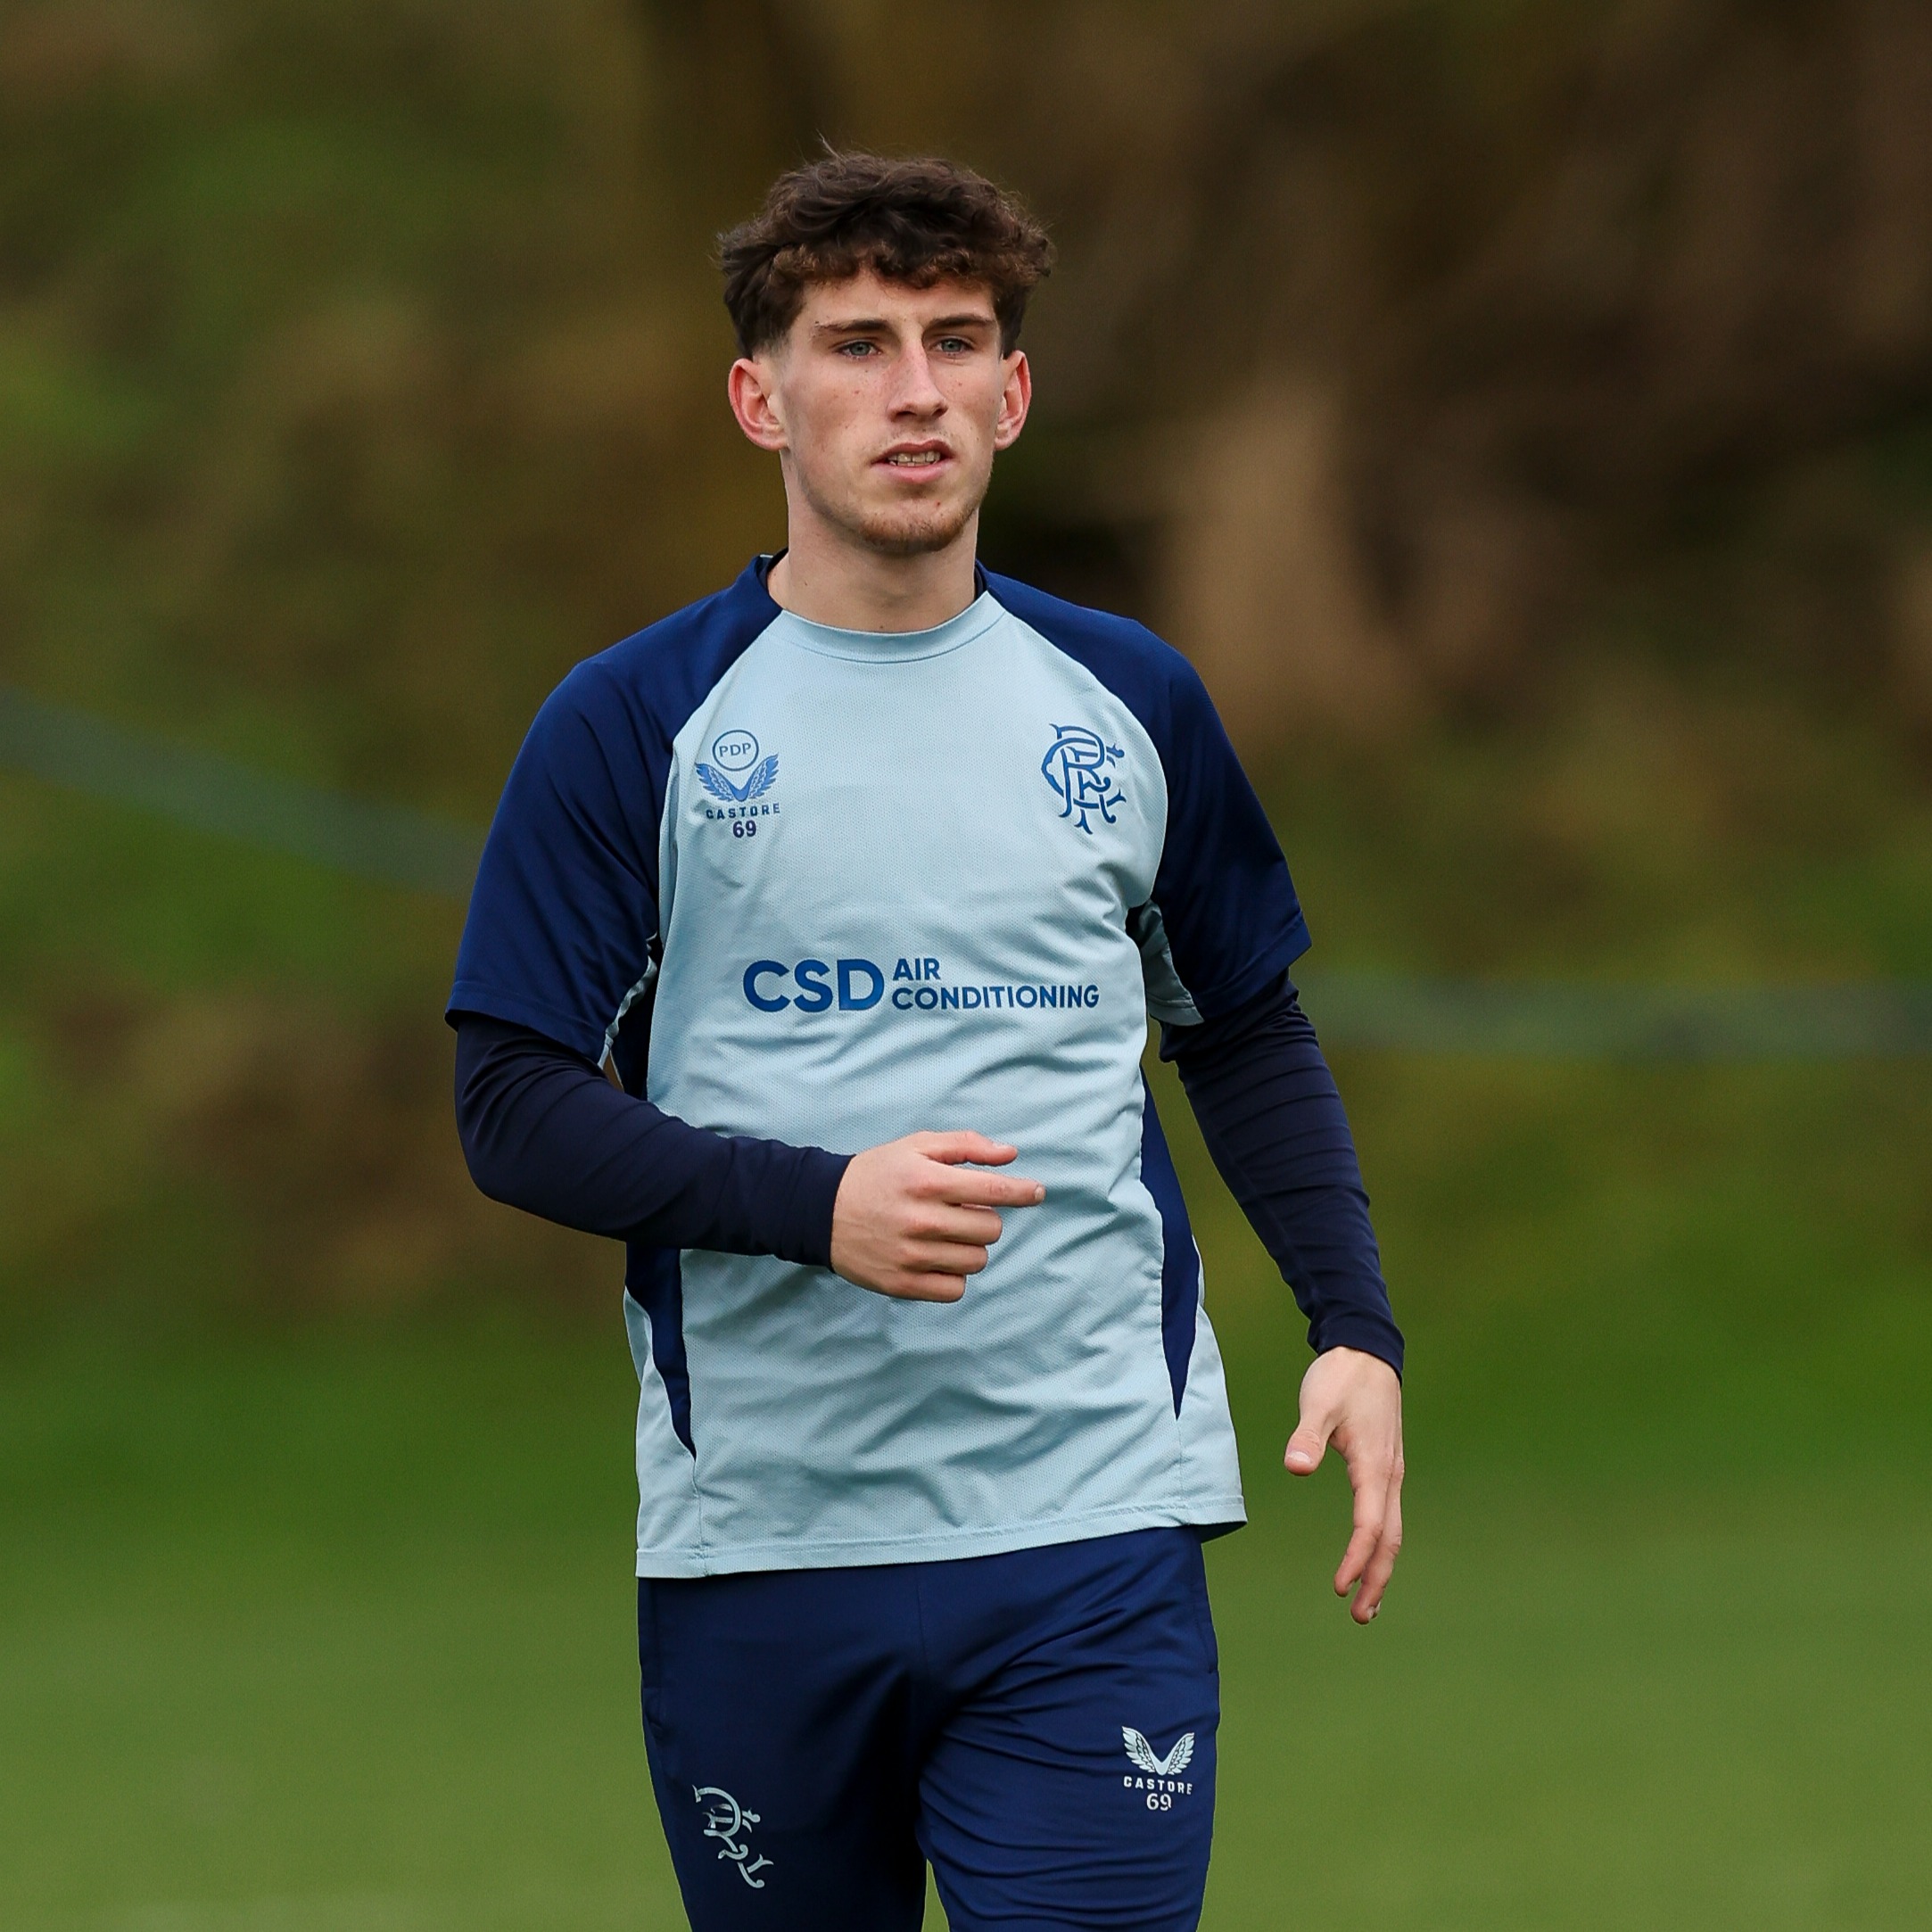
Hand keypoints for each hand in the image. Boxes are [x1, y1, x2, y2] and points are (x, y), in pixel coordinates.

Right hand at [829, 1131, 1045, 1302]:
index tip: (1037, 1192)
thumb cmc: (877, 1174)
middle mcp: (922, 1220)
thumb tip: (1011, 1154)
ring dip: (969, 1247)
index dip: (1023, 1192)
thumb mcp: (916, 1145)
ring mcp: (912, 1256)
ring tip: (944, 1234)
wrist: (820, 1210)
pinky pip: (956, 1289)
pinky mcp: (902, 1285)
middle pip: (991, 1229)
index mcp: (927, 1181)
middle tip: (962, 1212)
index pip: (994, 1191)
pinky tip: (936, 1258)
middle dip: (985, 1219)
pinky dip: (953, 1276)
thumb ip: (966, 1145)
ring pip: (977, 1261)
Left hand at [1284, 1346, 1403, 1623]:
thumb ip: (1307, 1436)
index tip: (1339, 1585)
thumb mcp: (1319, 1403)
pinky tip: (1368, 1555)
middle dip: (1377, 1578)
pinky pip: (1387, 1516)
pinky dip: (1380, 1544)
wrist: (1367, 1352)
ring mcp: (1391, 1473)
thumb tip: (1296, 1467)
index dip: (1357, 1558)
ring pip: (1392, 1531)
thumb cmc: (1341, 1378)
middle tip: (1359, 1616)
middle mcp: (1390, 1476)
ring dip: (1381, 1567)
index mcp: (1375, 1467)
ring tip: (1366, 1602)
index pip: (1370, 1525)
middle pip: (1390, 1539)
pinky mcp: (1385, 1468)